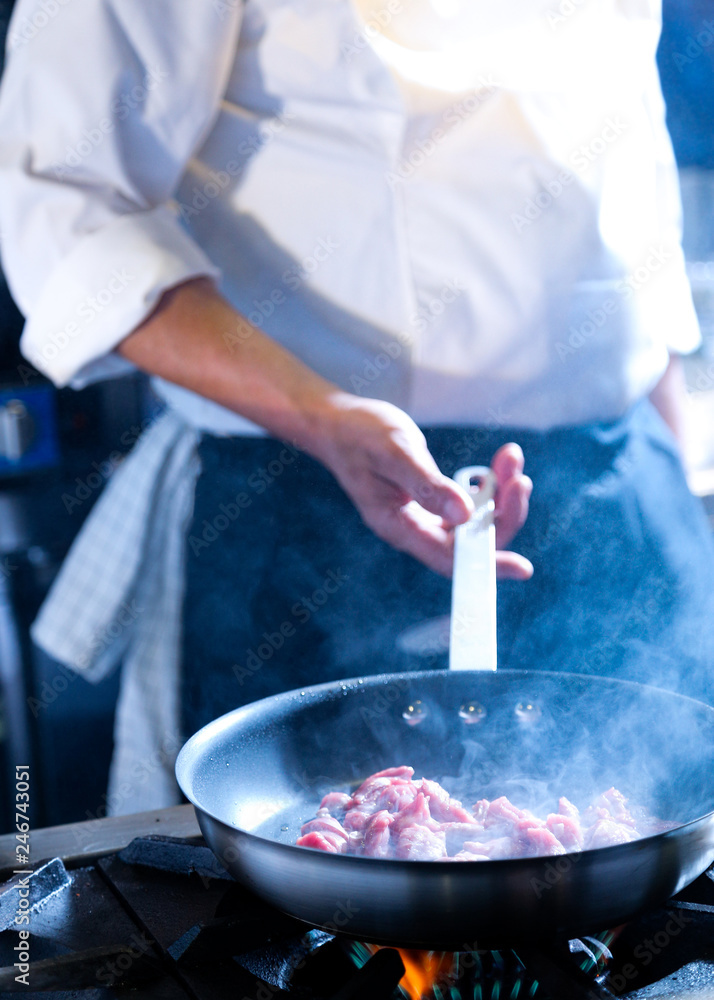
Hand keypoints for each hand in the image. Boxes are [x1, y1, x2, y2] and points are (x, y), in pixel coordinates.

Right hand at [308, 394, 532, 578]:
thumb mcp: (394, 453)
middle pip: (471, 540)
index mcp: (398, 526)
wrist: (338, 423)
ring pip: (475, 521)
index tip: (523, 568)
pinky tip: (499, 464)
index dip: (488, 565)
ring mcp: (424, 516)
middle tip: (519, 478)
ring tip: (511, 458)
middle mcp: (414, 528)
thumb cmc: (358, 435)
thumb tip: (465, 513)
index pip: (449, 558)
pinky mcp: (431, 501)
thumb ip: (428, 485)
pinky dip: (489, 485)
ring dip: (500, 495)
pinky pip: (470, 504)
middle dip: (503, 512)